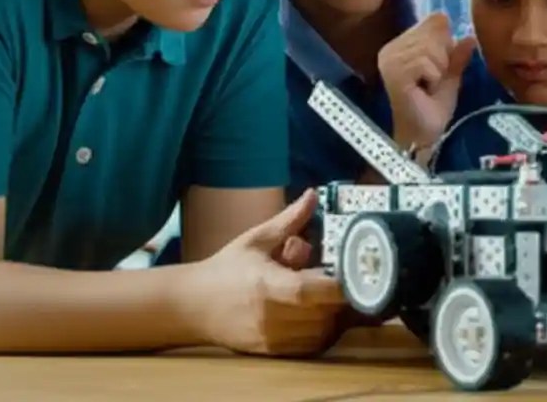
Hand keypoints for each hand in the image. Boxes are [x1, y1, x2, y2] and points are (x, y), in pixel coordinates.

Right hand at [185, 189, 348, 356]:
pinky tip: (320, 315)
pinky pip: (310, 348)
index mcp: (268, 284)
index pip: (311, 291)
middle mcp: (271, 316)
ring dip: (336, 317)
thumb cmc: (226, 269)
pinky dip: (322, 334)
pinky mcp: (272, 352)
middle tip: (349, 282)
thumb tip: (313, 195)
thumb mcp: (256, 239)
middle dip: (342, 299)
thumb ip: (289, 220)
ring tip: (334, 297)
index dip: (338, 286)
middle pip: (323, 314)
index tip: (354, 272)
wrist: (192, 306)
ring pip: (321, 334)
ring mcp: (272, 338)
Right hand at [378, 12, 476, 151]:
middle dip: (443, 57)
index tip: (441, 65)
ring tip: (429, 85)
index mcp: (401, 44)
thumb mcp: (450, 76)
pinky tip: (424, 89)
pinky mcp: (393, 73)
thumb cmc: (433, 107)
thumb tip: (470, 36)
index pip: (434, 20)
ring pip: (431, 47)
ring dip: (438, 69)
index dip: (445, 41)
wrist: (424, 134)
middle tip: (434, 79)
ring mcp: (390, 60)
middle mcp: (391, 48)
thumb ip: (457, 55)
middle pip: (434, 31)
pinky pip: (425, 62)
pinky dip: (433, 76)